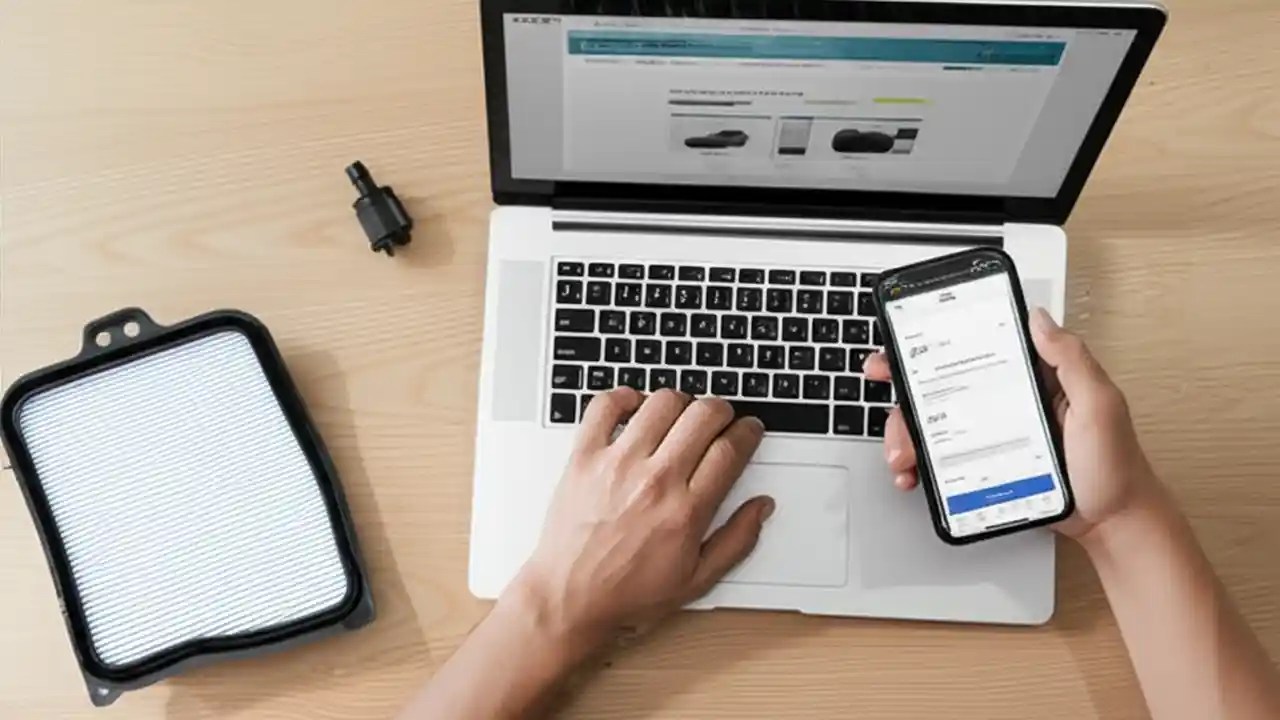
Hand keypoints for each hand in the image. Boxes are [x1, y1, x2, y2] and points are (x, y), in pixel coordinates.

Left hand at [506, 387, 773, 651]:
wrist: (568, 600)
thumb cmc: (627, 594)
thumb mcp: (696, 581)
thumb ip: (736, 541)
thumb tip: (761, 508)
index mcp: (686, 511)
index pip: (730, 449)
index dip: (748, 431)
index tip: (749, 429)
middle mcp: (655, 481)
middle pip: (703, 416)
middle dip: (721, 411)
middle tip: (719, 420)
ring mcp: (617, 464)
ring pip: (661, 403)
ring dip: (680, 402)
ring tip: (679, 416)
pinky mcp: (584, 458)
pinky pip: (604, 406)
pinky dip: (623, 397)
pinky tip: (635, 408)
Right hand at [865, 307, 1159, 542]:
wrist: (1112, 524)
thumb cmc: (1114, 465)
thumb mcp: (1100, 404)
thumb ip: (1071, 359)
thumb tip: (1037, 318)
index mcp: (1029, 379)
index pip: (974, 350)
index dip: (934, 344)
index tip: (902, 345)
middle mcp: (1004, 403)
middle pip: (940, 386)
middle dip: (903, 390)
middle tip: (886, 391)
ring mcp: (990, 436)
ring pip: (932, 425)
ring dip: (905, 434)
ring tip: (903, 455)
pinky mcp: (983, 467)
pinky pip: (941, 461)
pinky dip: (919, 466)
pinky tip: (914, 474)